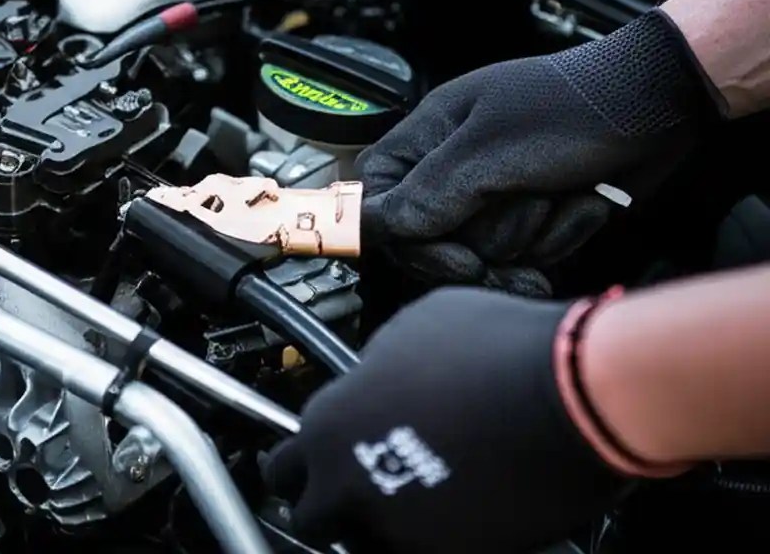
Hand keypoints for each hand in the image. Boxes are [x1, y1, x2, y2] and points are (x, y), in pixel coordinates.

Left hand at [263, 288, 624, 552]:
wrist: (577, 392)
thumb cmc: (500, 347)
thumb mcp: (412, 328)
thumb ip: (374, 367)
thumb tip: (372, 376)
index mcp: (329, 423)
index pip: (283, 463)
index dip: (304, 462)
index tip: (320, 461)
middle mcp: (350, 482)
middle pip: (311, 517)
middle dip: (331, 506)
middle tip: (360, 492)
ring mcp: (398, 527)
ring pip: (364, 544)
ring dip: (379, 527)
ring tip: (413, 503)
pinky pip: (421, 552)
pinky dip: (434, 538)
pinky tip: (459, 512)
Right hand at [357, 10, 705, 295]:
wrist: (662, 104)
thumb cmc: (575, 106)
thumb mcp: (489, 151)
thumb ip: (427, 195)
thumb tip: (373, 227)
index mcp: (430, 137)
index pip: (380, 200)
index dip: (404, 235)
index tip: (446, 251)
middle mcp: (457, 167)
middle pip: (434, 241)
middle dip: (484, 241)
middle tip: (520, 217)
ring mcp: (497, 194)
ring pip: (485, 253)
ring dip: (531, 234)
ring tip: (558, 193)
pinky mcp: (536, 216)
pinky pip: (527, 256)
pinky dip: (560, 237)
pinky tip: (580, 204)